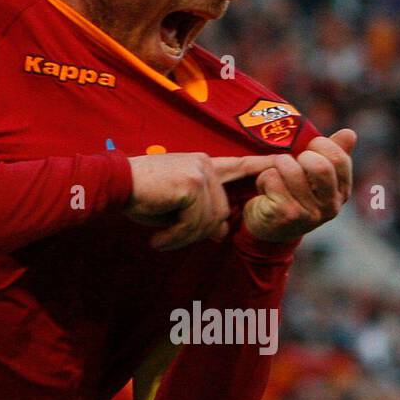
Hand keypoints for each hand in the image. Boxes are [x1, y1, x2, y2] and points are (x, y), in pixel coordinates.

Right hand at [126, 151, 280, 250]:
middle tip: (168, 239)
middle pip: (221, 212)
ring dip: (183, 238)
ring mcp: (199, 173)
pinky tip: (158, 238)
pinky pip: (194, 223)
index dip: (263, 166)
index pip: (240, 165)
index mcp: (204, 165)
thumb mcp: (176, 205)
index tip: (286, 160)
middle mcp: (205, 165)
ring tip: (160, 239)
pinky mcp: (191, 185)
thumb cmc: (140, 194)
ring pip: (209, 221)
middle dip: (196, 233)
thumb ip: (200, 213)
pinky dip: (175, 238)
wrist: (113, 183)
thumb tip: (221, 233)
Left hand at [242, 129, 355, 242]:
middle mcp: (331, 206)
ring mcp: (310, 213)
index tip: (308, 148)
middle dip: (301, 156)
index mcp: (341, 191)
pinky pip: (272, 179)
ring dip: (277, 165)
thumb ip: (331, 153)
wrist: (268, 225)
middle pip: (320, 166)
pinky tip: (265, 188)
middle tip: (291, 161)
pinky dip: (264, 178)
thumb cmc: (292, 193)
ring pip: (292, 170)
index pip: (339, 159)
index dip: (320, 145)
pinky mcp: (287, 216)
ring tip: (275, 174)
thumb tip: (350, 133)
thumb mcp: (314, 174)